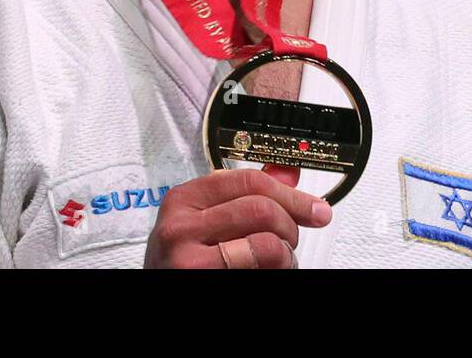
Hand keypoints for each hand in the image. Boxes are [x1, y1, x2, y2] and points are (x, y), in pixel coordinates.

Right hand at [143, 166, 331, 268]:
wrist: (156, 297)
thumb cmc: (184, 265)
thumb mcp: (205, 224)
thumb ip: (244, 197)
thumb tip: (287, 174)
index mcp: (184, 199)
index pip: (249, 180)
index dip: (292, 195)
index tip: (315, 209)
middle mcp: (181, 225)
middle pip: (262, 209)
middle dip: (289, 228)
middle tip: (290, 244)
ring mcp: (186, 257)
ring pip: (266, 243)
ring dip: (284, 257)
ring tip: (277, 264)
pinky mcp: (196, 276)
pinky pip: (258, 267)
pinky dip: (274, 271)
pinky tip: (263, 274)